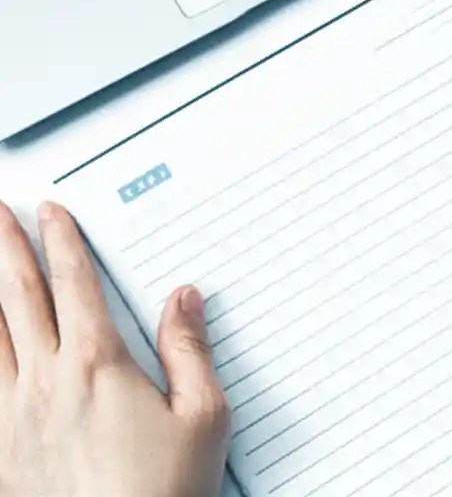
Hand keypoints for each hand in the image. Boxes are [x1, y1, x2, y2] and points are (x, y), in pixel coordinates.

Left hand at [0, 201, 228, 496]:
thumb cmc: (164, 491)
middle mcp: (45, 382)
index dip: (62, 242)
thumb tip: (184, 298)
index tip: (49, 213)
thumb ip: (190, 350)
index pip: (73, 285)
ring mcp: (12, 415)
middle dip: (5, 247)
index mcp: (98, 366)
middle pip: (17, 297)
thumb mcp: (203, 416)